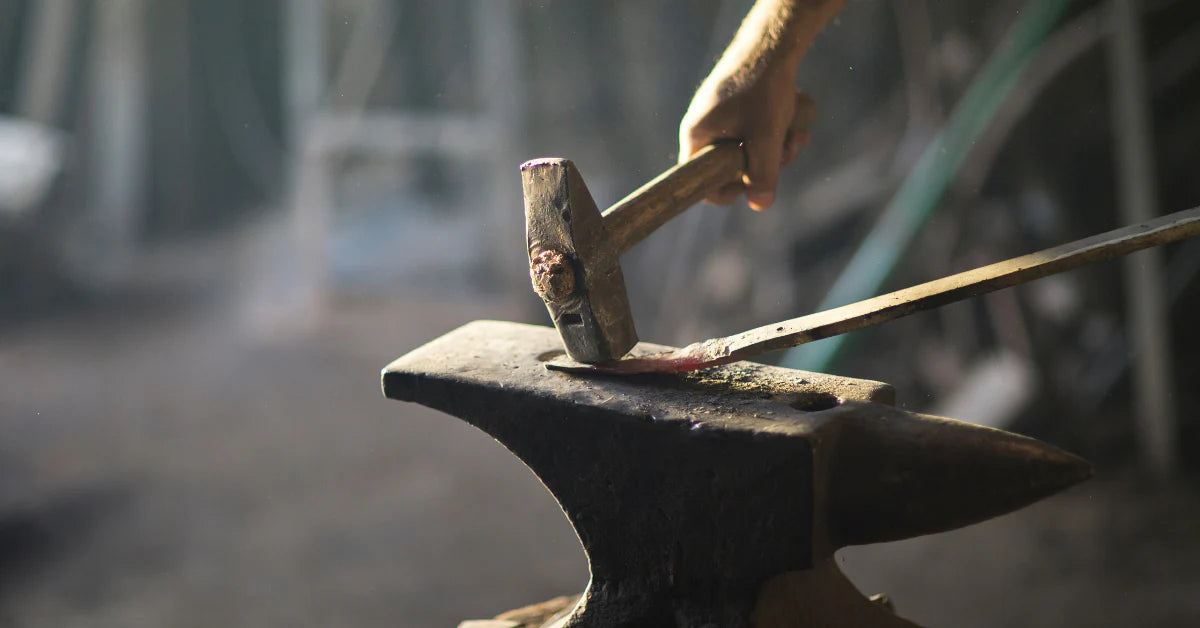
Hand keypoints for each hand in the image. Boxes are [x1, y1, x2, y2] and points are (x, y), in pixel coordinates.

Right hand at [680, 68, 817, 210]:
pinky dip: (777, 131)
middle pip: (733, 169)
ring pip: (751, 152)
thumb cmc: (763, 87)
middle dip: (766, 164)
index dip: (729, 190)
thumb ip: (762, 173)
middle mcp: (705, 129)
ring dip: (778, 148)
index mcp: (698, 137)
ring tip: (796, 132)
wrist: (772, 42)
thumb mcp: (766, 136)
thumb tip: (759, 204)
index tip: (754, 183)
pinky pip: (757, 133)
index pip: (702, 183)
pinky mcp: (740, 109)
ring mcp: (723, 119)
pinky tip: (794, 118)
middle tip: (787, 151)